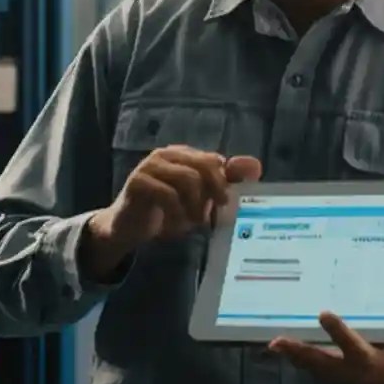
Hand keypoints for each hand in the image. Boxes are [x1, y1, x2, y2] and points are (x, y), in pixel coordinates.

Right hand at [83, 146, 261, 278]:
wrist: (126, 229)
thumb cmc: (165, 213)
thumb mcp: (199, 200)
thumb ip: (225, 182)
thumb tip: (256, 165)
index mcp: (184, 155)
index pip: (215, 161)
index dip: (223, 184)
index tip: (222, 206)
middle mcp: (168, 154)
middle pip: (205, 166)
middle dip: (213, 193)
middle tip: (210, 216)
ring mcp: (151, 165)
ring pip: (189, 179)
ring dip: (194, 206)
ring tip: (190, 223)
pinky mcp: (138, 181)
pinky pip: (167, 194)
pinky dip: (176, 214)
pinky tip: (173, 226)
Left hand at [268, 290, 383, 383]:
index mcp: (381, 358)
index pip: (356, 346)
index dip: (339, 332)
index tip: (323, 314)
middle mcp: (361, 369)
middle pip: (325, 363)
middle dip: (302, 353)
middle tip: (277, 341)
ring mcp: (351, 374)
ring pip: (318, 367)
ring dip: (296, 357)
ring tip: (273, 342)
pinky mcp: (345, 374)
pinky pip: (321, 369)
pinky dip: (304, 360)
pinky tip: (287, 348)